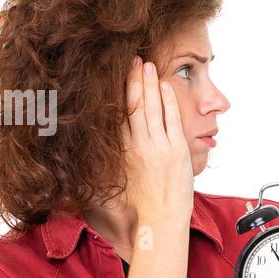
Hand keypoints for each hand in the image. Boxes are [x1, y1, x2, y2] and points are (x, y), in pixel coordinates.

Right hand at [121, 57, 193, 222]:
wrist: (160, 219)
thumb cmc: (142, 202)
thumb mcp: (119, 177)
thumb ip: (114, 155)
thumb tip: (102, 141)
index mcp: (122, 151)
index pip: (117, 114)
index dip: (117, 92)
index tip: (114, 74)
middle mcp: (138, 146)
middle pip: (132, 105)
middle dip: (132, 79)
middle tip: (131, 59)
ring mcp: (158, 147)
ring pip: (151, 108)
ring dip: (149, 84)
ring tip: (146, 64)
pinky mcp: (176, 151)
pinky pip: (171, 119)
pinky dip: (168, 101)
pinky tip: (165, 86)